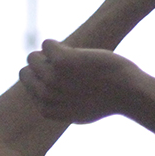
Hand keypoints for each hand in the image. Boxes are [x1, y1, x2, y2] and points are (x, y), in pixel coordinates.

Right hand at [19, 40, 141, 123]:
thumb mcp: (80, 112)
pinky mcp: (61, 61)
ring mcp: (52, 79)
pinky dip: (60, 45)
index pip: (29, 87)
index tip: (65, 81)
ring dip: (51, 55)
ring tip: (73, 61)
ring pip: (33, 56)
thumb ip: (59, 106)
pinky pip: (47, 44)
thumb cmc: (107, 100)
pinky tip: (77, 54)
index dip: (45, 79)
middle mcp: (46, 96)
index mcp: (47, 111)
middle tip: (68, 70)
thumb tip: (42, 96)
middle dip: (43, 67)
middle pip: (26, 71)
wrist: (128, 93)